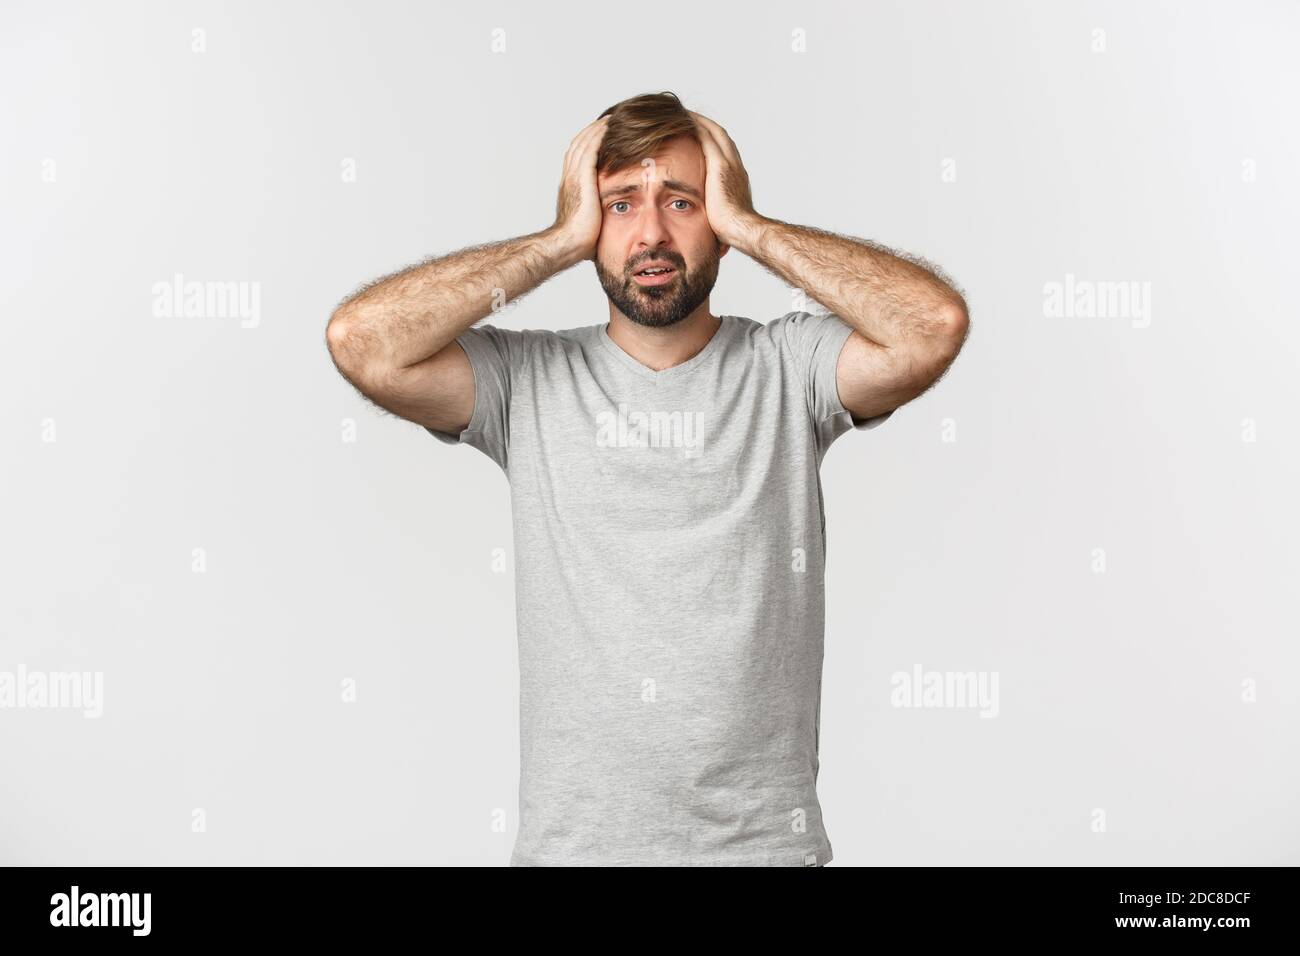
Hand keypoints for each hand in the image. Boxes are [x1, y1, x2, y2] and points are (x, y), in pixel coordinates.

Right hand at [552, 115, 609, 263]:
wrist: (568, 245)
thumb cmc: (579, 242)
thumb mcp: (590, 223)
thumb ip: (597, 214)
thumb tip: (608, 221)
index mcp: (570, 188)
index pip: (577, 159)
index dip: (587, 145)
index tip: (599, 137)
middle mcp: (569, 178)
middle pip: (578, 146)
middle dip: (591, 132)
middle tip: (606, 120)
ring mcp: (574, 178)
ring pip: (583, 144)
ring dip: (595, 130)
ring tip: (609, 119)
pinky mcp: (582, 179)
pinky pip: (590, 150)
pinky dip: (597, 136)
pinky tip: (607, 127)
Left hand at [688, 110, 758, 247]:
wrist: (742, 230)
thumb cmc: (732, 233)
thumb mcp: (722, 220)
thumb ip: (716, 215)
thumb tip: (709, 227)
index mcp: (737, 179)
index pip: (724, 153)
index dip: (713, 142)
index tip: (700, 136)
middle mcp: (736, 167)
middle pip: (721, 137)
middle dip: (707, 126)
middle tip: (690, 117)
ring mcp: (730, 164)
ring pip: (714, 132)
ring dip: (700, 121)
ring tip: (685, 113)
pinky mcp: (720, 165)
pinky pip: (706, 137)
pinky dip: (697, 125)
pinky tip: (685, 118)